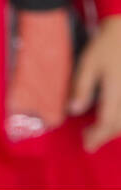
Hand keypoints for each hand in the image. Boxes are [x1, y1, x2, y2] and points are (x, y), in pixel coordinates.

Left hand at [68, 14, 120, 151]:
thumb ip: (81, 87)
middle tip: (89, 137)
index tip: (87, 144)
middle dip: (105, 134)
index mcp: (116, 92)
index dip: (97, 137)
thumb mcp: (88, 63)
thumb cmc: (107, 45)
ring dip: (115, 128)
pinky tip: (112, 115)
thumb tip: (73, 110)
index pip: (108, 123)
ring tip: (99, 129)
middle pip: (120, 126)